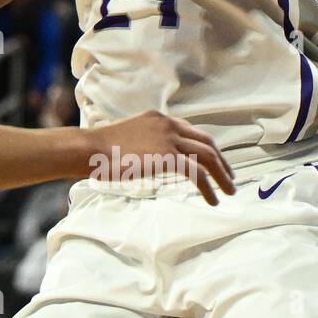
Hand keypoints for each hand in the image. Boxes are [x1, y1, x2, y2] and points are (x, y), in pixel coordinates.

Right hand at [83, 110, 235, 204]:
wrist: (89, 149)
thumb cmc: (100, 149)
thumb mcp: (129, 138)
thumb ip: (146, 142)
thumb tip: (153, 158)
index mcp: (159, 118)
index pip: (192, 131)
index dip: (207, 148)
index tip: (214, 162)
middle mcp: (168, 124)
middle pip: (206, 142)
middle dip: (221, 161)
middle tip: (229, 178)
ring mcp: (169, 139)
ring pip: (207, 157)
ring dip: (221, 176)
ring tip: (228, 192)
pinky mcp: (167, 156)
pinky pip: (197, 173)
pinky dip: (208, 187)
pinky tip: (211, 199)